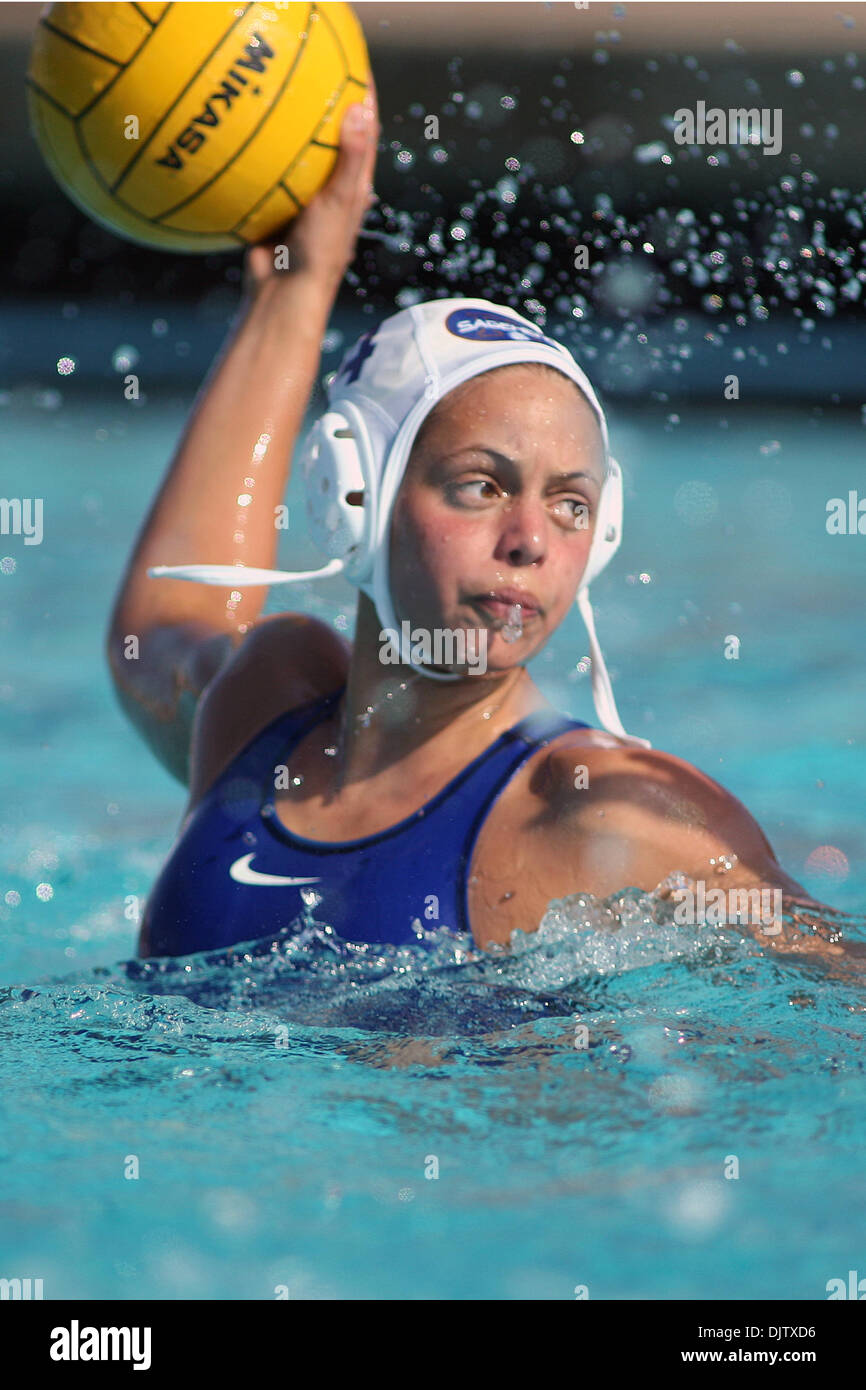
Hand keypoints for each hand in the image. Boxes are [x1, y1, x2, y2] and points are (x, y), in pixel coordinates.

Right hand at [242, 71, 379, 298]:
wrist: (282, 294)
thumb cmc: (320, 253)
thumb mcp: (339, 201)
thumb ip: (350, 157)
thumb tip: (359, 107)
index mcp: (354, 186)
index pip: (364, 132)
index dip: (363, 98)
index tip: (354, 64)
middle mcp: (328, 188)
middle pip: (327, 137)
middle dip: (321, 106)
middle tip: (306, 67)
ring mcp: (298, 199)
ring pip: (292, 155)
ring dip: (282, 128)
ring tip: (267, 89)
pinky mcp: (271, 208)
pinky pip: (260, 174)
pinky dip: (250, 155)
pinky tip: (232, 132)